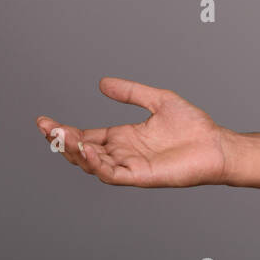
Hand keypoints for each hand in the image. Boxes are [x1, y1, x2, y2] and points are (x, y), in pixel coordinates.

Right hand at [36, 77, 229, 186]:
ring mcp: (129, 167)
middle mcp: (122, 153)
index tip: (43, 121)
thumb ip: (130, 92)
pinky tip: (88, 150)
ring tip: (62, 137)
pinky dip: (97, 164)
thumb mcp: (157, 100)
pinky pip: (112, 174)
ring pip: (92, 165)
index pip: (85, 136)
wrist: (216, 144)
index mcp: (122, 138)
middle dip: (61, 142)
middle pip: (82, 152)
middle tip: (47, 129)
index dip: (63, 131)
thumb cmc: (192, 126)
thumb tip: (102, 82)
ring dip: (75, 152)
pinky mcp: (140, 177)